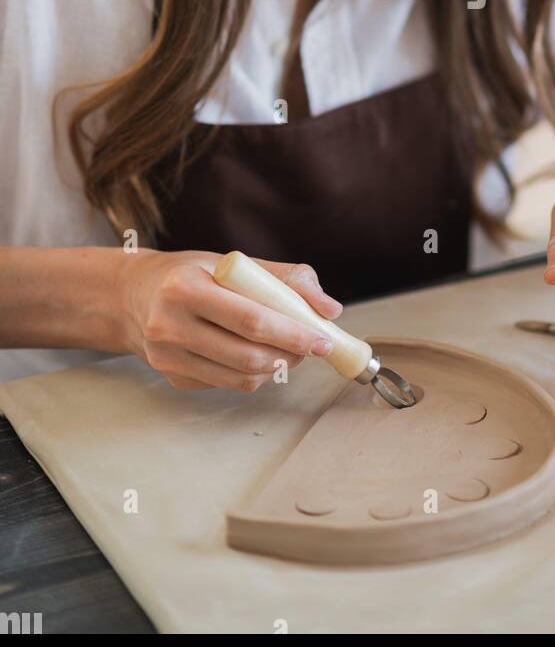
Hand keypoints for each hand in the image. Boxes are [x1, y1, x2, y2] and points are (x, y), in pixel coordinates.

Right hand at [119, 249, 342, 390]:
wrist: (132, 296)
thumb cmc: (188, 274)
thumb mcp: (232, 263)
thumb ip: (285, 278)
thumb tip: (329, 309)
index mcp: (185, 288)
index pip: (251, 319)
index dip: (293, 333)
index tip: (323, 338)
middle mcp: (169, 325)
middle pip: (246, 354)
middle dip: (290, 354)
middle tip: (312, 346)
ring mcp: (167, 356)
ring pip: (239, 376)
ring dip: (276, 367)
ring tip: (290, 350)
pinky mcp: (172, 377)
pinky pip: (226, 383)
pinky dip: (253, 374)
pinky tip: (259, 355)